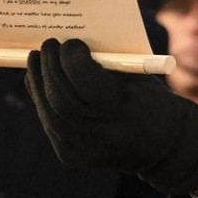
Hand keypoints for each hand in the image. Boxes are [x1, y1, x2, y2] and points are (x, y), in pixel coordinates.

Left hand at [25, 38, 197, 193]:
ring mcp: (82, 150)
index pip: (86, 83)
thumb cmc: (151, 101)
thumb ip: (106, 64)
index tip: (71, 41)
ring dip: (38, 82)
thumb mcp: (139, 79)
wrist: (161, 147)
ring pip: (48, 112)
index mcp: (124, 112)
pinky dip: (42, 99)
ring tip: (35, 58)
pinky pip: (49, 122)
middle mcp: (100, 135)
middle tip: (47, 44)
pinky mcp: (69, 156)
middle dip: (49, 67)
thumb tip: (71, 44)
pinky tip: (40, 80)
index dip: (73, 58)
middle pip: (60, 98)